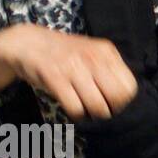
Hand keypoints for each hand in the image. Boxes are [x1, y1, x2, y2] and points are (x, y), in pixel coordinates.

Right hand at [0, 23, 137, 121]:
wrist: (27, 43)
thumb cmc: (63, 53)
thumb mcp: (91, 54)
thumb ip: (109, 70)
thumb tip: (126, 100)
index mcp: (106, 52)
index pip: (129, 87)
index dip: (122, 100)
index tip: (111, 102)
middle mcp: (92, 58)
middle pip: (116, 98)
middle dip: (109, 109)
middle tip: (98, 108)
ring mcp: (73, 66)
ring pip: (97, 106)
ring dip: (92, 114)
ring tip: (84, 108)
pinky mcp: (54, 76)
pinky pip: (75, 107)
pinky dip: (75, 113)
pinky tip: (71, 106)